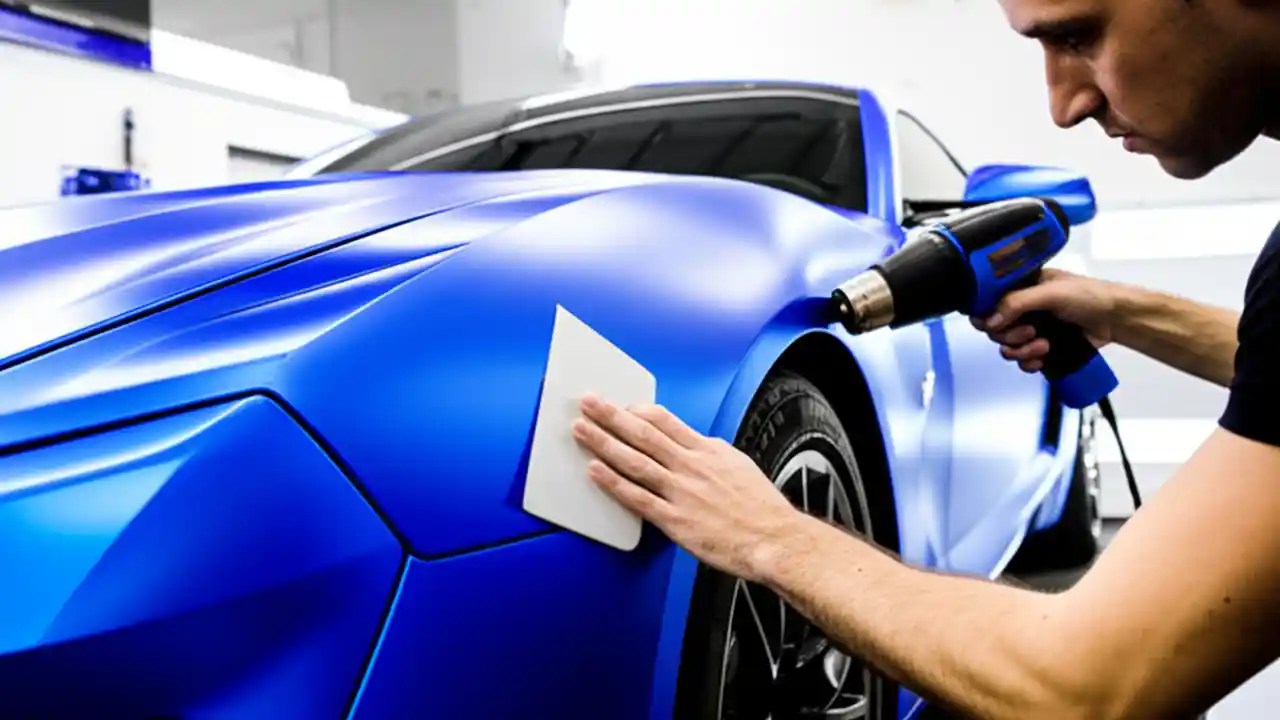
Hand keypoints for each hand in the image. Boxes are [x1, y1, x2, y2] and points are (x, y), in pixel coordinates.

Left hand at [571, 393, 806, 582]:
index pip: (666, 421)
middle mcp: (691, 466)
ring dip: (604, 443)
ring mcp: (680, 492)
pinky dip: (614, 483)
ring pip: (634, 461)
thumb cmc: (760, 508)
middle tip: (588, 403)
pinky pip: (637, 498)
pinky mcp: (675, 520)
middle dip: (612, 415)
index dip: (638, 410)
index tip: (621, 405)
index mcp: (707, 451)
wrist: (774, 539)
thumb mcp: (738, 466)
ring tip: (582, 430)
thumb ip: (711, 454)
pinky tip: (595, 471)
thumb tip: (694, 444)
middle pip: (643, 434)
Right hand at [974, 268, 1118, 372]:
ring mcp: (1032, 328)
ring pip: (1007, 347)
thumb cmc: (1091, 296)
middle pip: (994, 329)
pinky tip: (1043, 357)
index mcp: (1021, 286)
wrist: (1116, 320)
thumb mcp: (1051, 292)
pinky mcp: (1041, 347)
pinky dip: (1029, 362)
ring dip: (1022, 350)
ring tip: (1043, 345)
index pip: (988, 301)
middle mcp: (1023, 307)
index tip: (995, 324)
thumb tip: (990, 320)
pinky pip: (1022, 361)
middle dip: (1010, 335)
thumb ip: (1017, 302)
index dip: (987, 315)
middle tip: (1030, 331)